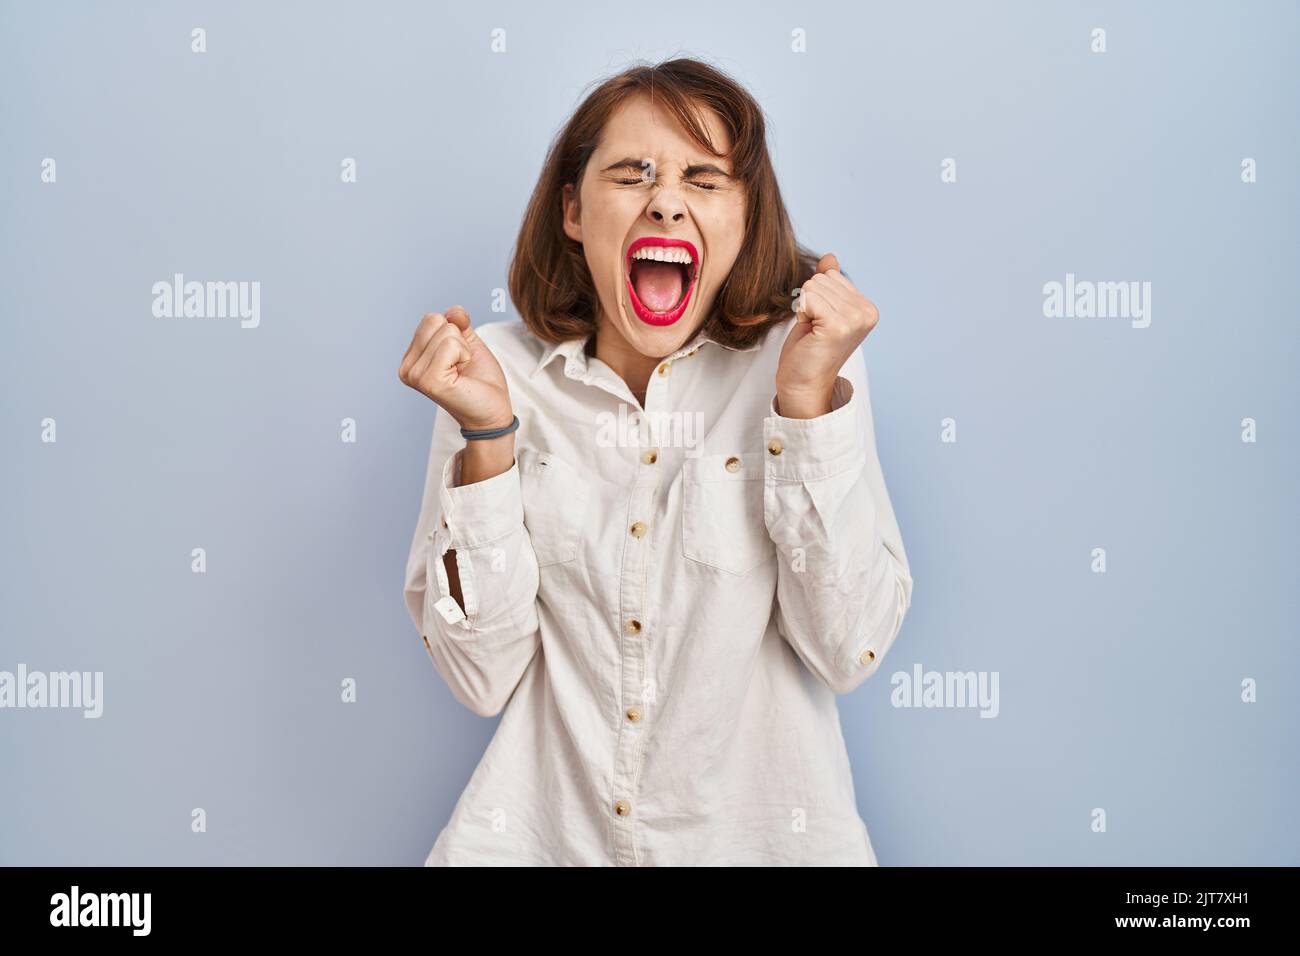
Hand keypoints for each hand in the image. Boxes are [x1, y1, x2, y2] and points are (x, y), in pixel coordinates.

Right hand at [398, 306, 512, 430]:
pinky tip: (461, 374)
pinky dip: (464, 355)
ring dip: (463, 349)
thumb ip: (458, 323)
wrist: (493, 411)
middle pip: (435, 321)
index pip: (431, 319)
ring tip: (462, 371)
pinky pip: (451, 345)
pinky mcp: (429, 381)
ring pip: (446, 331)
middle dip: (458, 339)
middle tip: (461, 365)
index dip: (454, 333)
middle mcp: (407, 368)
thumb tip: (454, 312)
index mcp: (412, 359)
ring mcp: (415, 375)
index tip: (458, 358)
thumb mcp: (468, 344)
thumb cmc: (480, 381)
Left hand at [775, 253, 879, 417]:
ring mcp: (854, 320)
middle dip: (810, 302)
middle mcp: (866, 313)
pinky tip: (810, 332)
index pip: (831, 275)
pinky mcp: (838, 326)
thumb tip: (830, 257)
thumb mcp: (821, 309)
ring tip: (813, 331)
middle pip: (821, 279)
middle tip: (815, 329)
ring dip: (805, 309)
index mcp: (867, 308)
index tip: (821, 322)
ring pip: (813, 287)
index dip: (817, 297)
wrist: (803, 381)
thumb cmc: (810, 347)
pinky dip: (802, 314)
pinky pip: (808, 298)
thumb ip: (828, 283)